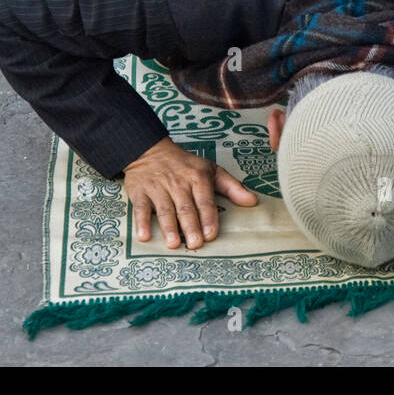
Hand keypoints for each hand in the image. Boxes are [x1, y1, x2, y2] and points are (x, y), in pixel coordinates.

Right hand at [123, 138, 257, 249]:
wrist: (150, 150)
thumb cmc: (185, 165)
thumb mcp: (211, 170)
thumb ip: (232, 187)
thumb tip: (253, 202)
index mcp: (198, 177)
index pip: (205, 199)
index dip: (208, 217)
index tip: (211, 234)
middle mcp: (178, 183)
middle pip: (185, 207)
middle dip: (190, 226)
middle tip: (195, 244)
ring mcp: (158, 187)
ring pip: (164, 209)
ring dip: (168, 227)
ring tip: (173, 243)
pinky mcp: (140, 192)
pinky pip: (140, 208)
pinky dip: (141, 222)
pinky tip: (144, 236)